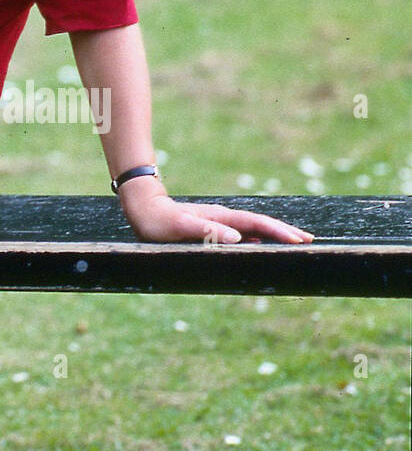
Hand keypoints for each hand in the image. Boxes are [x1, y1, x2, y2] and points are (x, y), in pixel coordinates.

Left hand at [120, 188, 313, 244]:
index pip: (255, 223)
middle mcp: (222, 217)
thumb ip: (205, 230)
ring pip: (252, 227)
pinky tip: (262, 244)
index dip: (277, 231)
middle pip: (259, 223)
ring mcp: (218, 222)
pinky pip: (241, 231)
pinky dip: (257, 236)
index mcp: (218, 217)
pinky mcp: (211, 226)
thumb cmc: (157, 221)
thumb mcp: (179, 226)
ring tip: (294, 242)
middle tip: (309, 241)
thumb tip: (235, 236)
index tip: (298, 240)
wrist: (141, 206)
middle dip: (284, 231)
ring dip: (273, 234)